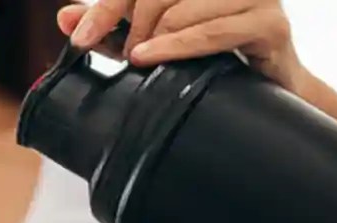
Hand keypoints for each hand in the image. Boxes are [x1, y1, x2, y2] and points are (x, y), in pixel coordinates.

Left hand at [58, 0, 309, 92]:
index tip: (81, 37)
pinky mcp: (271, 24)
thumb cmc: (212, 64)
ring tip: (142, 61)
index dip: (108, 8)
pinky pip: (211, 31)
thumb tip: (64, 16)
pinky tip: (152, 57)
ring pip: (181, 10)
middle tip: (127, 56)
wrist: (270, 98)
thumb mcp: (151, 42)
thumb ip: (113, 27)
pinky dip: (178, 47)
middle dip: (133, 27)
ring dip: (154, 39)